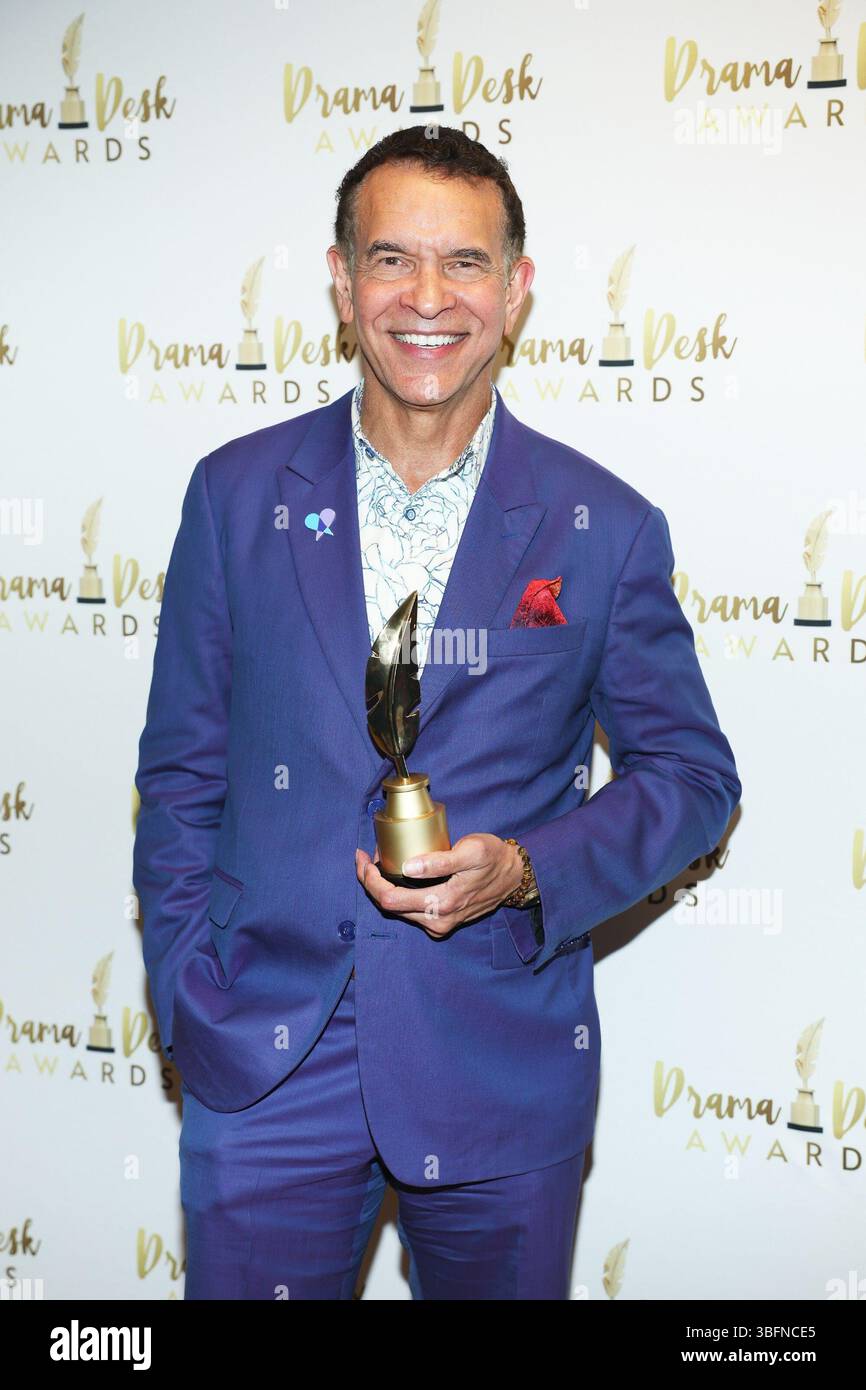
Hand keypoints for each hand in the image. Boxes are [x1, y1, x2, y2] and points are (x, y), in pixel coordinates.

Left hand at [355, 834, 523, 938]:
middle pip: (388, 906)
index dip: (369, 880)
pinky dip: (397, 893)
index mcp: (442, 904)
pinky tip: (395, 875)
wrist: (514, 877)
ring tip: (378, 862)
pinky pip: (410, 910)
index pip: (390, 898)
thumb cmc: (494, 859)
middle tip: (365, 857)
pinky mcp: (441, 922)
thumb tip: (408, 867)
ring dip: (383, 887)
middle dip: (370, 882)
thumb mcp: (471, 852)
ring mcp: (439, 924)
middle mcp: (437, 921)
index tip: (363, 858)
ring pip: (397, 910)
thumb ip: (440, 861)